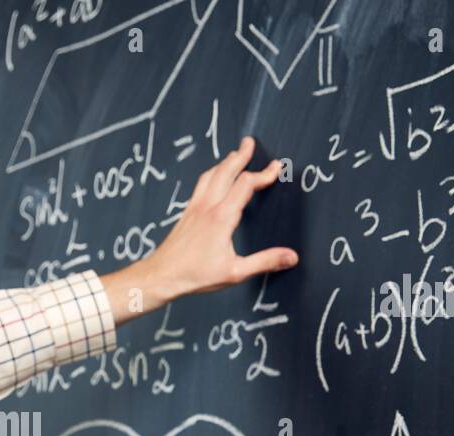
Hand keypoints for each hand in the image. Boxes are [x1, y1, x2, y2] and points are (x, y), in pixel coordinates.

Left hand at [145, 135, 297, 298]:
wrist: (162, 275)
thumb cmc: (195, 275)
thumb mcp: (235, 272)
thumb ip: (264, 261)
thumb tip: (291, 257)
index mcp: (222, 217)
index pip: (246, 184)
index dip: (263, 174)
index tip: (276, 167)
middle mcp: (208, 207)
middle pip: (226, 171)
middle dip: (241, 155)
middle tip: (250, 142)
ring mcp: (195, 207)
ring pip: (210, 175)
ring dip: (225, 162)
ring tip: (235, 154)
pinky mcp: (186, 212)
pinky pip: (200, 185)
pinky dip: (211, 174)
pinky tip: (213, 177)